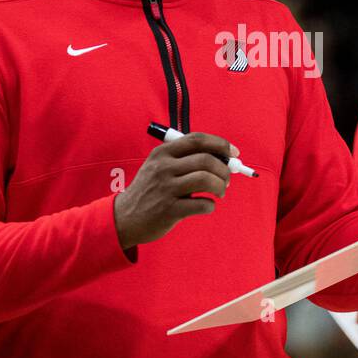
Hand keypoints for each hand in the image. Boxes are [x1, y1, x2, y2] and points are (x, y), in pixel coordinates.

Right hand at [113, 132, 234, 249]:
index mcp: (162, 153)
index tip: (233, 153)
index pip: (197, 139)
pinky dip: (210, 205)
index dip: (220, 144)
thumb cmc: (150, 190)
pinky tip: (206, 206)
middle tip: (226, 179)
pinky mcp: (169, 210)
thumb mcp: (158, 167)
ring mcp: (166, 189)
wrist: (124, 218)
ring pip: (206, 180)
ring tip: (219, 192)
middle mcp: (163, 168)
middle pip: (206, 159)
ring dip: (220, 186)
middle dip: (224, 169)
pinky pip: (201, 205)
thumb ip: (185, 160)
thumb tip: (223, 159)